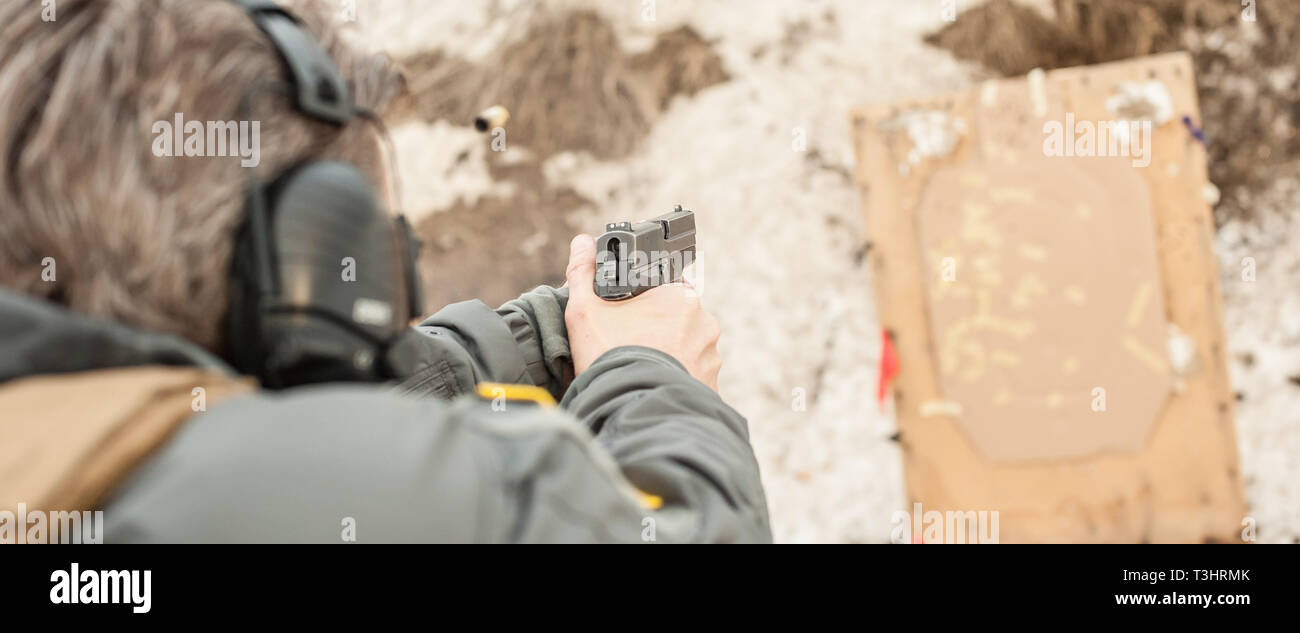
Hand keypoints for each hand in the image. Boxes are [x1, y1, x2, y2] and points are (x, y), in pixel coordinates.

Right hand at [564, 234, 720, 390]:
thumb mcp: (585, 311)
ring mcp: (712, 358)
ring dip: (671, 358)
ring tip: (642, 371)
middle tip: (630, 348)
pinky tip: (654, 388)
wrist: (630, 409)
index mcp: (681, 298)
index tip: (629, 320)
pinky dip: (677, 382)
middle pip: (677, 322)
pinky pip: (694, 379)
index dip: (645, 305)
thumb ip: (583, 273)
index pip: (665, 292)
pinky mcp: (712, 387)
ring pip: (688, 351)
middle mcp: (705, 324)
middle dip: (657, 332)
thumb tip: (582, 242)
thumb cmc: (610, 357)